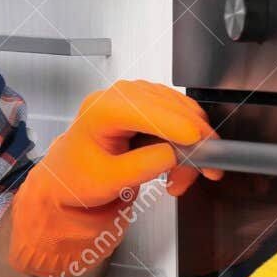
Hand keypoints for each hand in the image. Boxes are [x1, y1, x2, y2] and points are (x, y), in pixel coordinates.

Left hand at [8, 80, 219, 276]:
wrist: (70, 176)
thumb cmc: (78, 176)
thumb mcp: (107, 180)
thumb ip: (141, 166)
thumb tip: (172, 155)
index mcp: (102, 109)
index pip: (146, 111)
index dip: (176, 126)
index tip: (198, 143)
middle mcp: (120, 96)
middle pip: (172, 108)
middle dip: (194, 142)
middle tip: (206, 171)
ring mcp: (137, 98)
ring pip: (184, 112)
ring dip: (192, 146)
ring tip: (178, 179)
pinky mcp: (150, 107)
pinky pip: (182, 118)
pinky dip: (188, 144)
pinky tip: (177, 167)